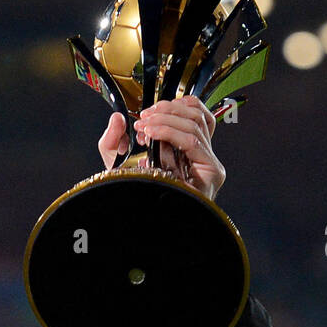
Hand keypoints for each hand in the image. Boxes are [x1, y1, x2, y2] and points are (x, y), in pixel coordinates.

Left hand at [97, 97, 225, 201]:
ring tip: (145, 126)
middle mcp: (201, 158)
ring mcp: (209, 165)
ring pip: (195, 124)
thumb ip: (115, 139)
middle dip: (167, 110)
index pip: (194, 117)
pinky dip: (169, 131)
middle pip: (196, 116)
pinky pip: (192, 141)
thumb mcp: (117, 163)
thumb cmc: (132, 195)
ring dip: (166, 119)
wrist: (135, 219)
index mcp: (185, 153)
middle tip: (144, 117)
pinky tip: (152, 133)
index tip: (148, 111)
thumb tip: (118, 118)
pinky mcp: (212, 172)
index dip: (173, 107)